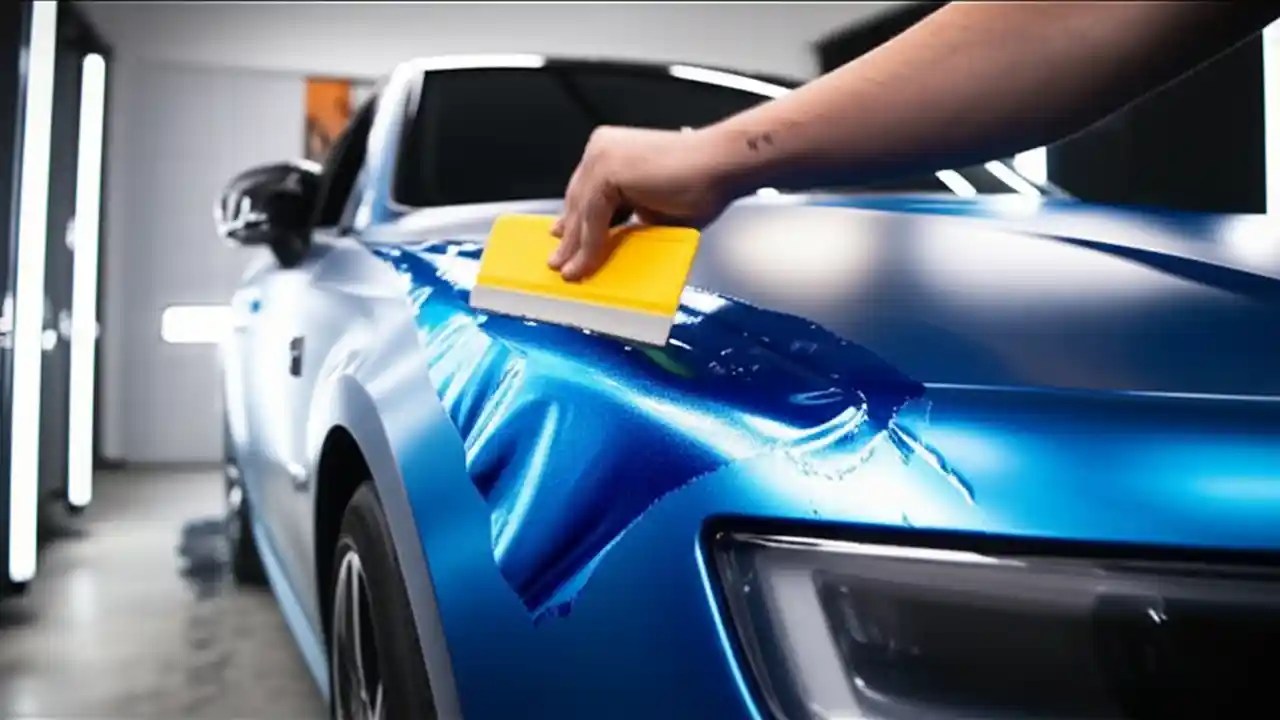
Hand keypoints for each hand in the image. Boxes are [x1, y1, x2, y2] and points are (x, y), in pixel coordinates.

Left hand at [549, 126, 733, 280]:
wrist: (721, 165)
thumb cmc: (699, 183)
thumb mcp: (648, 207)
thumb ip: (624, 219)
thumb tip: (606, 243)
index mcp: (610, 150)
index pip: (584, 193)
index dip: (574, 223)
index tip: (565, 243)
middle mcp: (601, 148)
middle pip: (577, 202)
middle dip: (570, 237)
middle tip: (562, 263)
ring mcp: (602, 156)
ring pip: (581, 212)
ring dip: (576, 247)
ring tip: (571, 272)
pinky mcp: (607, 170)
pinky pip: (592, 218)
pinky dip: (589, 245)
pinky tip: (586, 264)